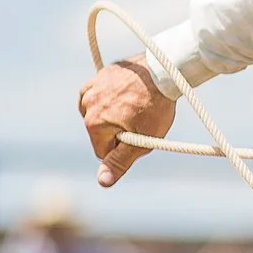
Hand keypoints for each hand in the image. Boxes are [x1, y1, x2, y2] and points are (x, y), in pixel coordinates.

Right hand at [77, 59, 175, 187]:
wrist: (165, 70)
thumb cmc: (156, 106)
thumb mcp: (142, 140)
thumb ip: (120, 162)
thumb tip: (102, 182)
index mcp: (93, 123)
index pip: (103, 152)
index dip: (125, 148)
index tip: (140, 134)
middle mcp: (86, 104)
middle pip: (100, 132)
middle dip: (118, 130)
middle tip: (141, 118)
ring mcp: (92, 86)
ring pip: (98, 113)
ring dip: (112, 114)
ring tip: (136, 105)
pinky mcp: (101, 74)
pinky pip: (99, 93)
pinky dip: (108, 97)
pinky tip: (125, 96)